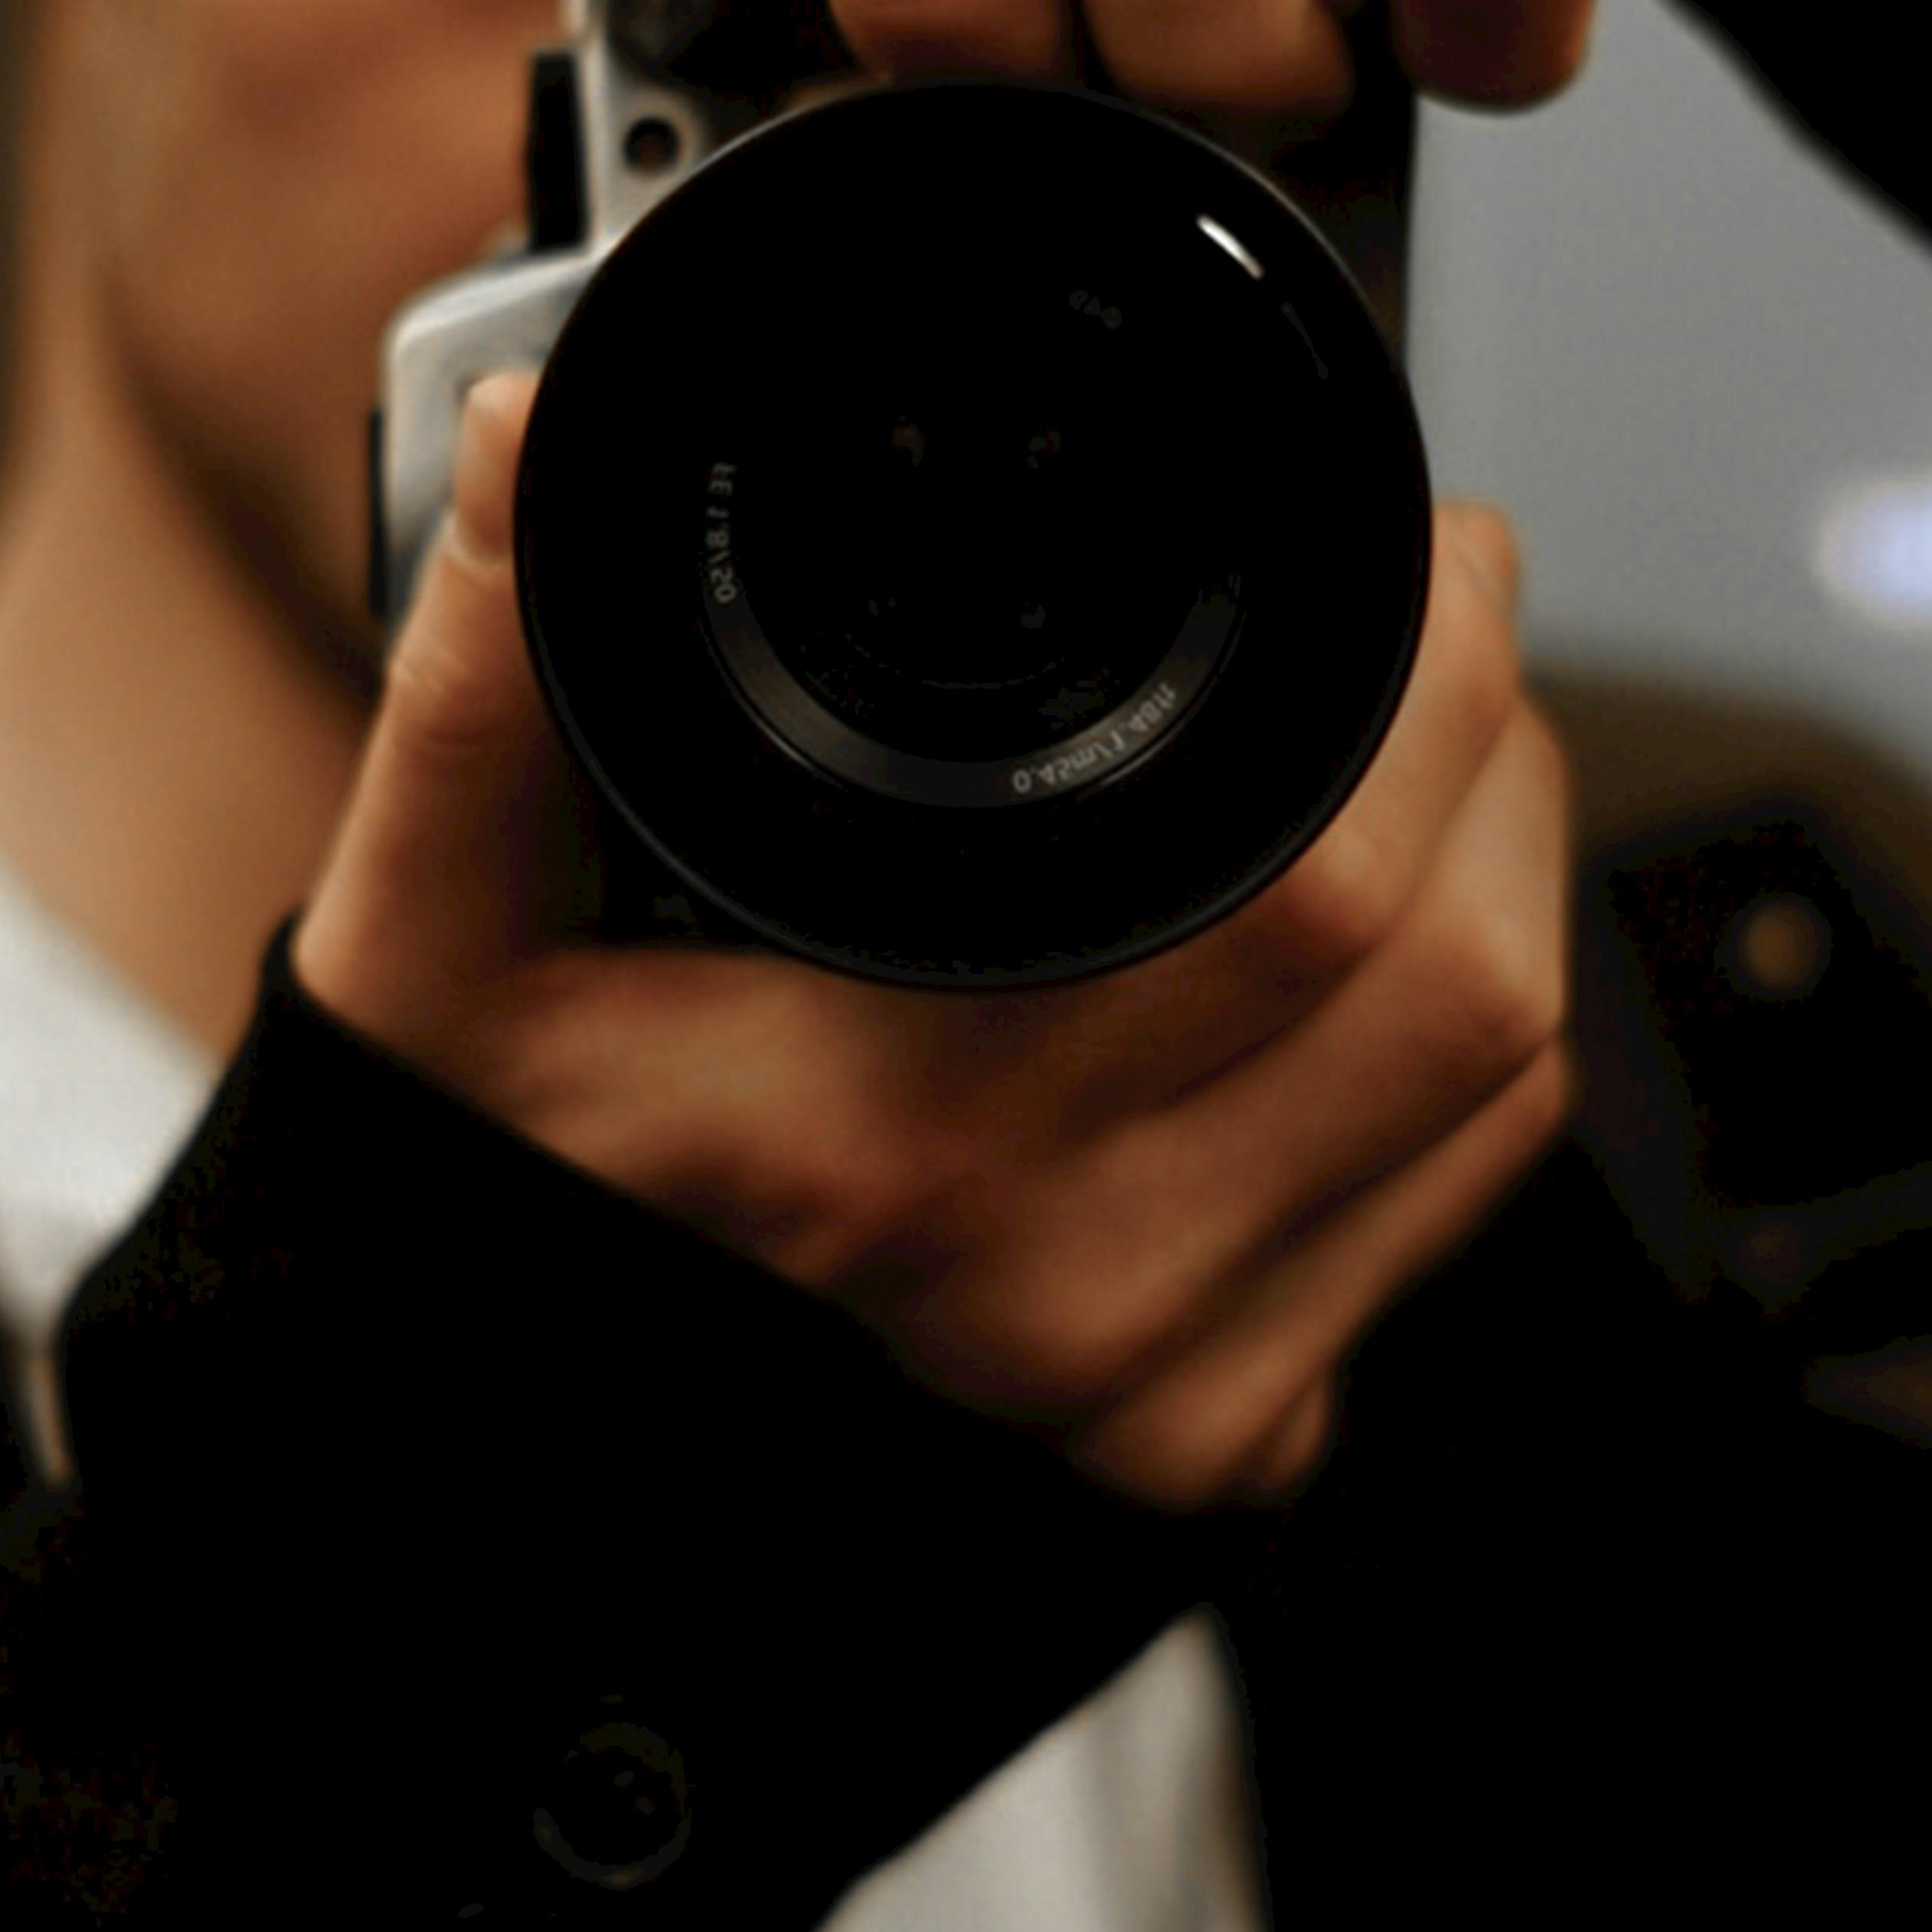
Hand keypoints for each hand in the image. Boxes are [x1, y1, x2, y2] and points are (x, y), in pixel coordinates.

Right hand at [289, 367, 1576, 1514]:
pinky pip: (1449, 1208)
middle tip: (1446, 599)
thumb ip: (482, 685)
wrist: (499, 1494)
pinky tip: (1400, 931)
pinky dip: (1464, 1050)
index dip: (1419, 682)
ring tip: (1443, 734)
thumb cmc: (483, 1211)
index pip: (1313, 888)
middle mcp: (1067, 1295)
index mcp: (904, 1145)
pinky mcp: (1221, 1451)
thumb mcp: (423, 954)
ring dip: (1508, 882)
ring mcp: (1163, 1398)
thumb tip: (549, 437)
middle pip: (1454, 979)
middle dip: (1494, 740)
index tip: (1401, 548)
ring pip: (1491, 1089)